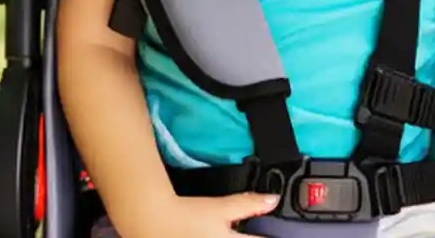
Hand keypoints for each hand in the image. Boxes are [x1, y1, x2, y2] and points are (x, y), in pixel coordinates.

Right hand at [120, 192, 279, 236]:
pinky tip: (220, 234)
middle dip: (253, 236)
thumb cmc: (188, 215)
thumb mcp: (221, 208)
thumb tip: (274, 200)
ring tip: (234, 232)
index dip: (274, 236)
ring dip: (240, 237)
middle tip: (251, 230)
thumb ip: (249, 204)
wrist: (152, 221)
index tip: (281, 233)